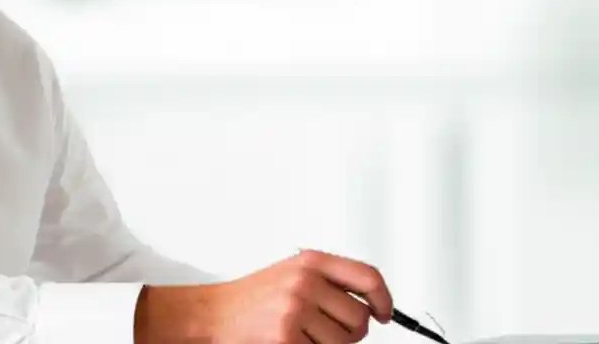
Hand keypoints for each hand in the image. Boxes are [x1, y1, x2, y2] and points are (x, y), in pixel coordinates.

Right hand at [134, 248, 393, 343]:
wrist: (213, 314)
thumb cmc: (252, 298)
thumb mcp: (293, 274)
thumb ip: (328, 281)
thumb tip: (370, 304)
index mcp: (311, 262)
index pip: (367, 277)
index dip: (384, 299)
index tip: (384, 313)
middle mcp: (305, 282)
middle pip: (359, 318)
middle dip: (349, 332)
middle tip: (326, 331)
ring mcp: (296, 310)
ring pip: (345, 342)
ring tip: (305, 336)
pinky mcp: (286, 338)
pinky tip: (293, 341)